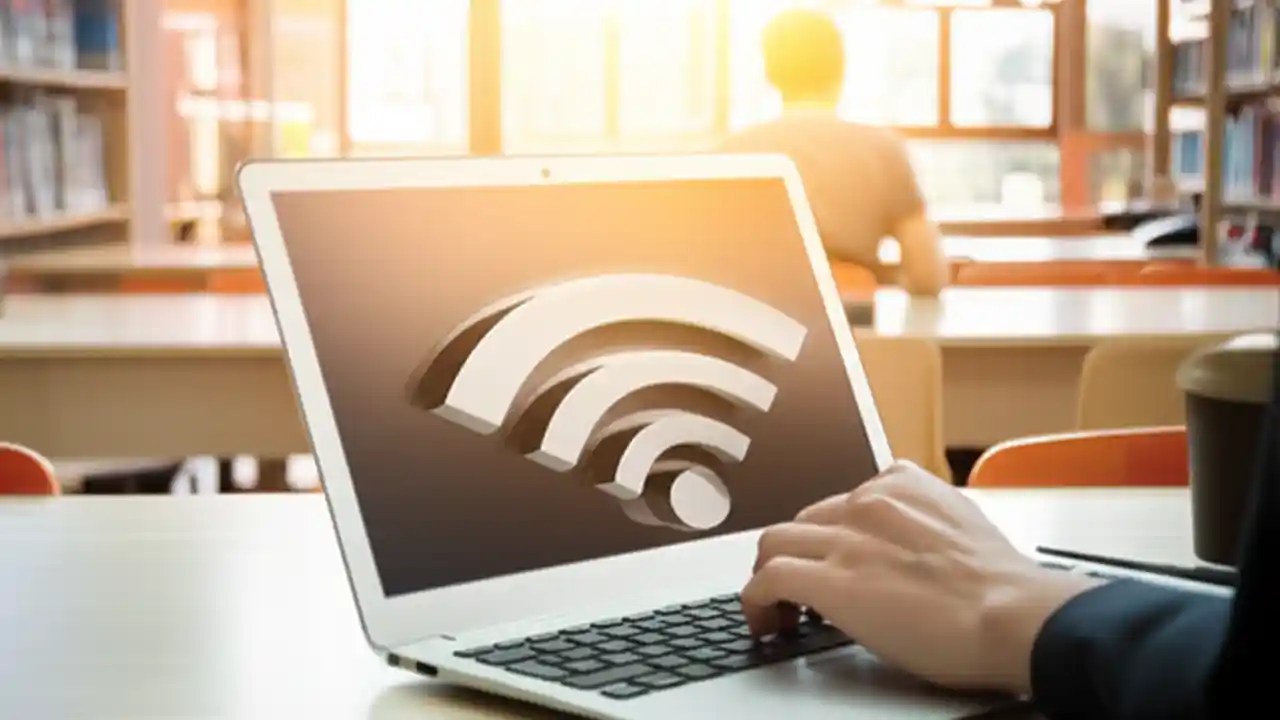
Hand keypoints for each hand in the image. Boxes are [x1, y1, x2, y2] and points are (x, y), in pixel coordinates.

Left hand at [741, 461, 1100, 694]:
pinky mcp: (831, 581)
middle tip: (803, 590)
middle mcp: (868, 503)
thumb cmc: (1004, 588)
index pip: (845, 499)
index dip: (833, 535)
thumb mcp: (965, 527)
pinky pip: (768, 579)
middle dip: (801, 555)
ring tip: (778, 608)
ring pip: (775, 543)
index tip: (834, 558)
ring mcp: (846, 539)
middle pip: (805, 521)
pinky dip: (757, 601)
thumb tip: (913, 550)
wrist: (1014, 615)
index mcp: (903, 485)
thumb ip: (927, 523)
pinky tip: (767, 622)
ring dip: (769, 575)